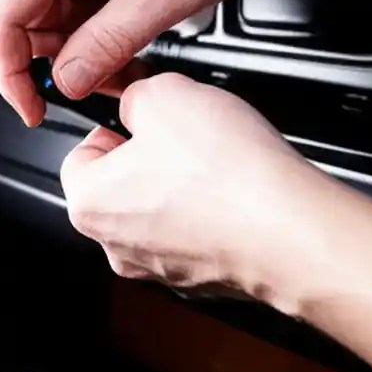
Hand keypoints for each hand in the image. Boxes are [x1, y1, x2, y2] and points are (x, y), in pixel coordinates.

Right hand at [0, 0, 299, 125]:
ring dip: (81, 48)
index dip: (10, 72)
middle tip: (91, 91)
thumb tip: (69, 81)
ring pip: (54, 11)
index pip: (2, 15)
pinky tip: (127, 43)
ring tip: (122, 68)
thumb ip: (109, 43)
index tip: (32, 106)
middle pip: (25, 15)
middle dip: (56, 62)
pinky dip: (98, 28)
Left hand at [59, 73, 323, 308]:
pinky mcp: (201, 278)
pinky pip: (195, 234)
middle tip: (185, 138)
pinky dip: (211, 213)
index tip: (143, 119)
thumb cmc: (226, 175)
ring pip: (158, 210)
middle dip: (150, 156)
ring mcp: (159, 267)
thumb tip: (137, 102)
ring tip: (216, 165)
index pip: (80, 152)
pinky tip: (235, 192)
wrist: (292, 229)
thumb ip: (135, 95)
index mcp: (87, 204)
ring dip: (182, 185)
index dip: (115, 126)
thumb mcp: (164, 93)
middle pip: (119, 185)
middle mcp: (115, 245)